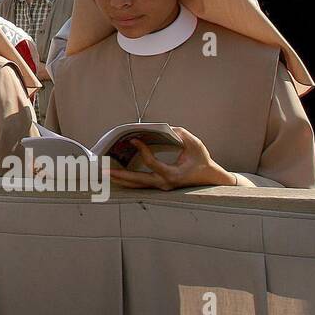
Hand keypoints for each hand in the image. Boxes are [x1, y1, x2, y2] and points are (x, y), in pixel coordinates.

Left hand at [108, 126, 236, 189]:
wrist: (210, 178)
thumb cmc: (202, 161)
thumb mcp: (194, 145)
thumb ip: (180, 135)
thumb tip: (164, 128)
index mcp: (173, 174)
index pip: (152, 163)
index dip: (142, 150)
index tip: (134, 139)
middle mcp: (165, 183)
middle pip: (138, 181)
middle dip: (121, 175)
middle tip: (104, 171)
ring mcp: (161, 186)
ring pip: (138, 185)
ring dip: (121, 179)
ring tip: (105, 174)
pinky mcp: (159, 185)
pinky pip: (141, 183)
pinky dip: (129, 179)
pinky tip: (117, 175)